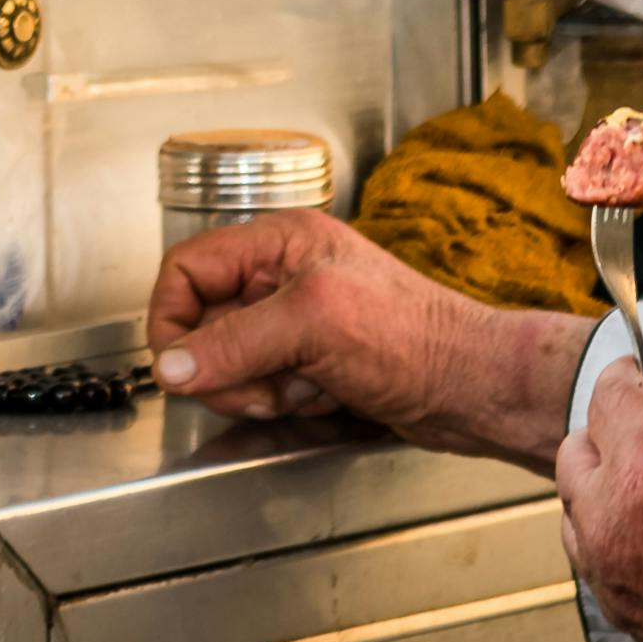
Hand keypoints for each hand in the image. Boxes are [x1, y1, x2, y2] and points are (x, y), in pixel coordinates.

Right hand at [145, 212, 590, 464]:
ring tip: (305, 387)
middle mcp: (283, 274)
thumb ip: (234, 343)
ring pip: (230, 360)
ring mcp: (297, 318)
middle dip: (224, 365)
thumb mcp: (312, 326)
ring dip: (258, 387)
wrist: (470, 386)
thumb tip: (171, 366)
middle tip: (259, 385)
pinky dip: (284, 399)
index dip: (173, 318)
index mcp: (279, 243)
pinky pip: (263, 383)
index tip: (180, 365)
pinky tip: (324, 396)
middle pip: (204, 321)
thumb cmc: (414, 337)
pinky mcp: (311, 358)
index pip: (187, 269)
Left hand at [558, 356, 642, 641]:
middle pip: (576, 453)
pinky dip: (613, 541)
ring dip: (603, 491)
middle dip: (608, 432)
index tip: (639, 376)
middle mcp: (615, 518)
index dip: (628, 378)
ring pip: (576, 514)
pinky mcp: (627, 617)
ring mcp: (615, 575)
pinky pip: (597, 565)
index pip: (609, 396)